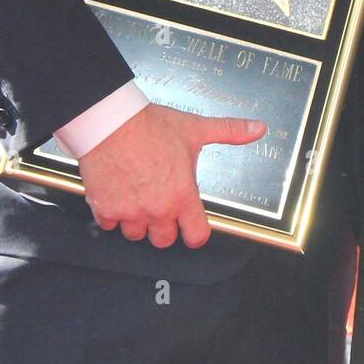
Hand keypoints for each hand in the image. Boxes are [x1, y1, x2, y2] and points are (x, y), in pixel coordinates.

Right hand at [80, 102, 265, 248]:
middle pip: (164, 240)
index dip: (196, 232)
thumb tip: (257, 129)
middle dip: (165, 227)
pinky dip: (112, 215)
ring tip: (140, 199)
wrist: (111, 122)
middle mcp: (157, 210)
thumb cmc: (151, 126)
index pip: (196, 236)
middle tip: (163, 207)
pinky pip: (109, 225)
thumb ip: (229, 131)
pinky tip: (118, 196)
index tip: (193, 226)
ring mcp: (130, 213)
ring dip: (138, 222)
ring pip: (136, 234)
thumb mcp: (196, 129)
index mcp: (182, 195)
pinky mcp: (105, 209)